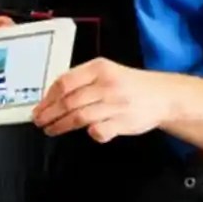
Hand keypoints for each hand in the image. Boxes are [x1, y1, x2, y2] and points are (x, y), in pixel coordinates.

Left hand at [31, 58, 174, 143]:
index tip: (39, 106)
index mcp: (98, 68)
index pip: (64, 82)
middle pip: (68, 101)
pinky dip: (90, 133)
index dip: (48, 97)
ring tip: (50, 129)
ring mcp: (115, 104)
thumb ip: (81, 81)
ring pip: (79, 117)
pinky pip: (99, 131)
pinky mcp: (123, 122)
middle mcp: (106, 84)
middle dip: (49, 114)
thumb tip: (51, 96)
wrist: (163, 96)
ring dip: (60, 125)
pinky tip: (85, 132)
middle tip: (39, 120)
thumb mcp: (105, 72)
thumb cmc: (128, 85)